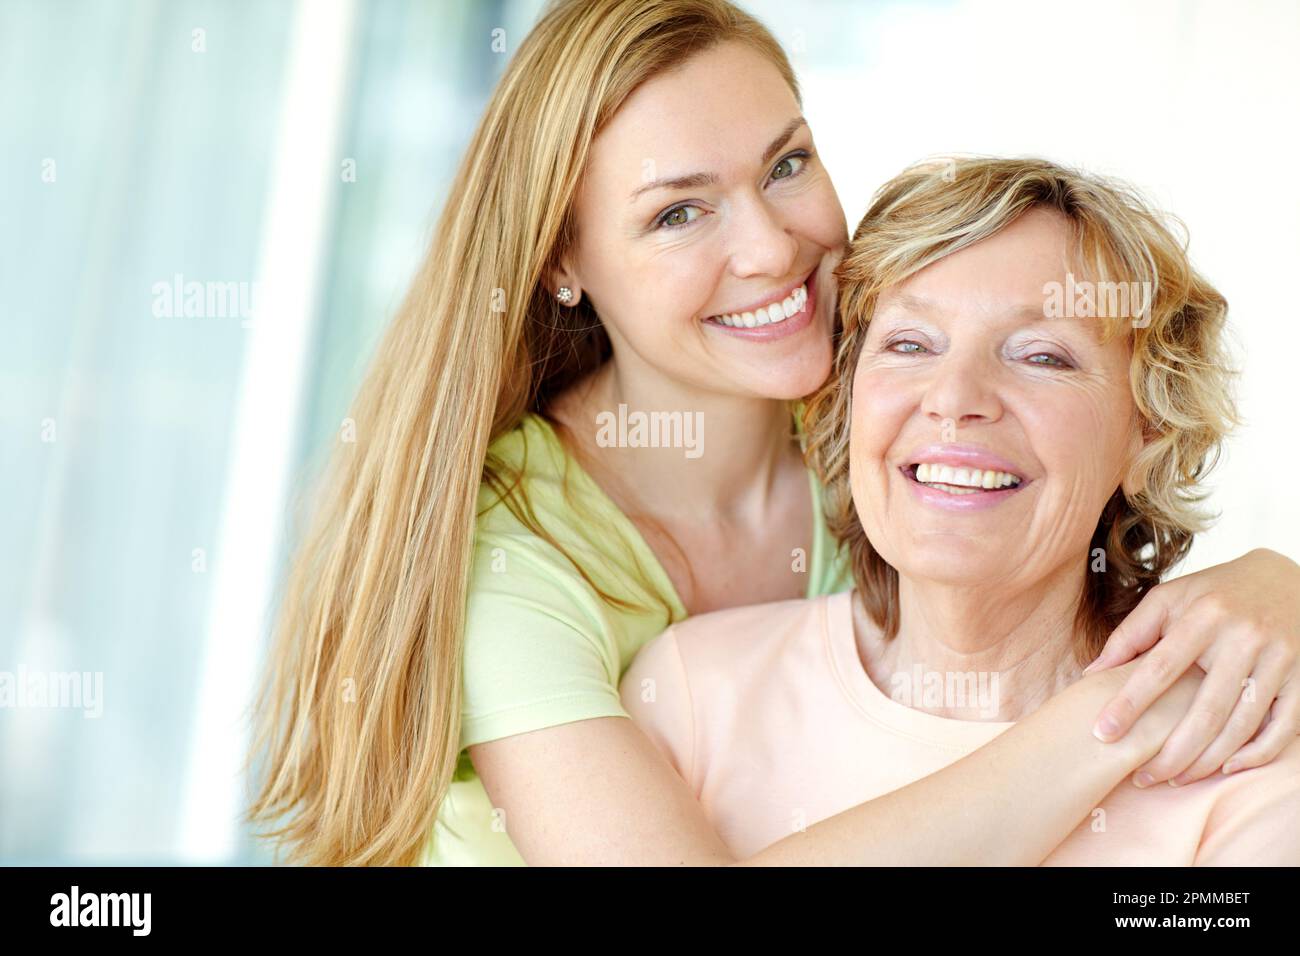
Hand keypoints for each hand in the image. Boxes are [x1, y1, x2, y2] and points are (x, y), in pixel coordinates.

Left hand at [1085, 548, 1299, 786]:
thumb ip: (1130, 635)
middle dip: (1170, 752)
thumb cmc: (1214, 593)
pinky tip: (1225, 768)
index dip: (1129, 704)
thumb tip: (1091, 674)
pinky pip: (1282, 728)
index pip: (1160, 668)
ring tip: (1175, 778)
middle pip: (1203, 711)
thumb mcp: (1169, 599)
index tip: (1103, 733)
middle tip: (1142, 777)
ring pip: (1240, 726)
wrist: (1287, 579)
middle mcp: (1244, 638)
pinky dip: (1255, 755)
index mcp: (1204, 616)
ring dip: (1206, 761)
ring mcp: (1279, 660)